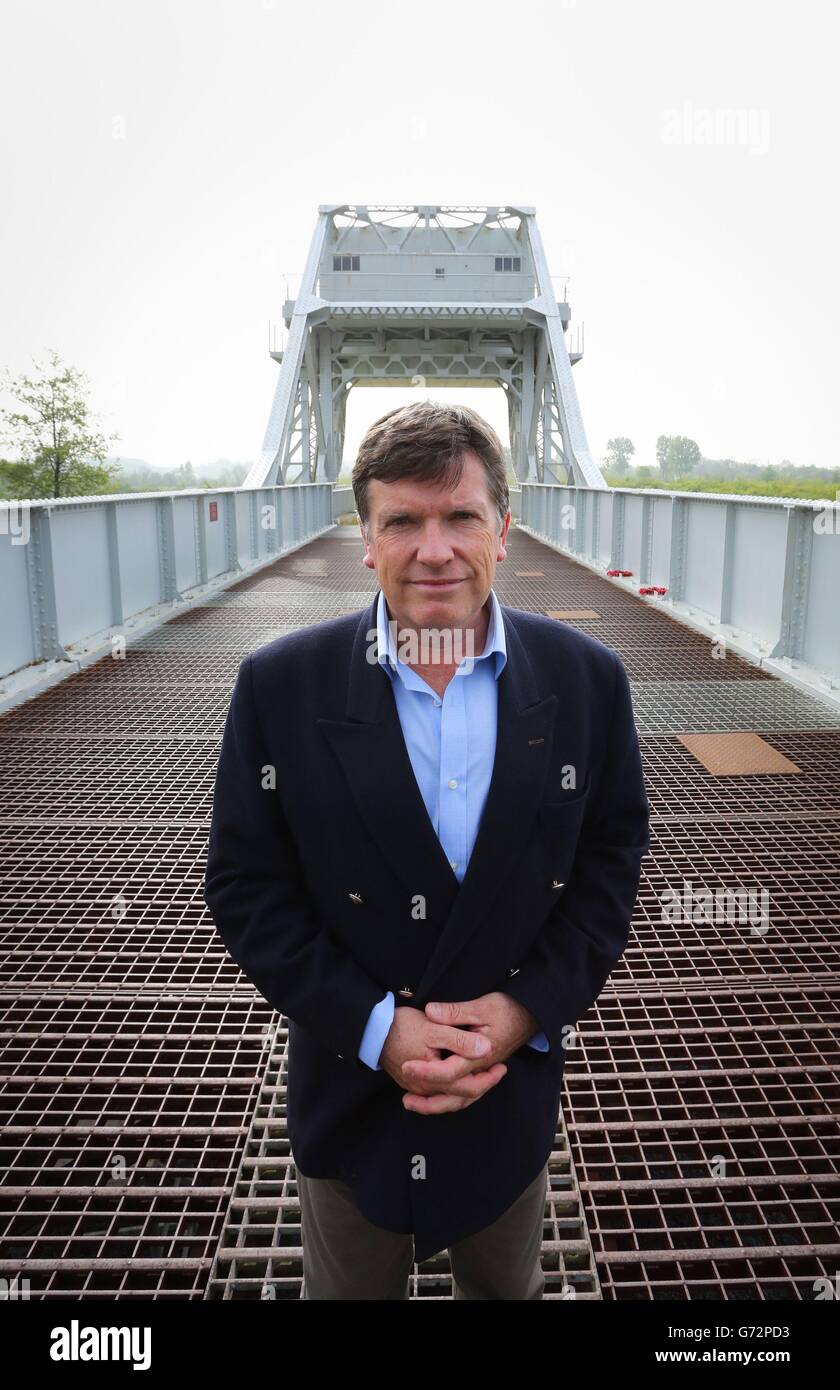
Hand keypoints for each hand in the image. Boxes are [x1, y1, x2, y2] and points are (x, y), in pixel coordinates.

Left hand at [399, 992, 538, 1114]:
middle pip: (455, 1095)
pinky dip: (448, 1097)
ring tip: (413, 1103)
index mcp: (480, 1055)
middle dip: (429, 1101)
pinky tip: (433, 1094)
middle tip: (406, 1100)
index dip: (426, 1071)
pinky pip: (465, 1091)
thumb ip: (454, 1012)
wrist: (530, 1015)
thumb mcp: (481, 1006)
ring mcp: (483, 1071)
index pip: (450, 1071)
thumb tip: (430, 1012)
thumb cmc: (507, 1009)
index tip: (406, 1067)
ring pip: (461, 1098)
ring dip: (437, 1104)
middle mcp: (481, 1068)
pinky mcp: (481, 1070)